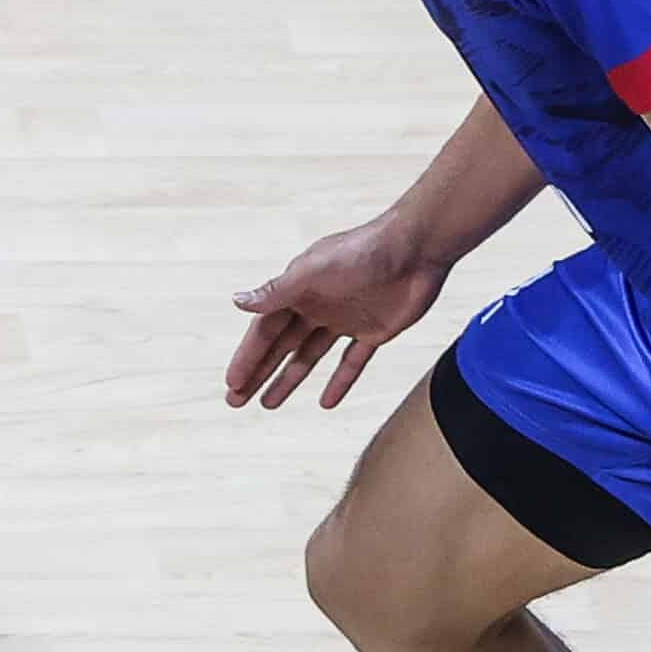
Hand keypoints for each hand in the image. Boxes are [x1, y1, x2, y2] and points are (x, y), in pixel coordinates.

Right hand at [226, 216, 453, 411]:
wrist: (417, 248)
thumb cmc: (364, 250)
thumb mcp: (314, 271)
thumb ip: (278, 291)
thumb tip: (237, 301)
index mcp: (299, 290)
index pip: (265, 330)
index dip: (249, 357)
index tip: (232, 384)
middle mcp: (318, 305)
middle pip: (281, 346)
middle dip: (259, 373)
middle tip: (236, 401)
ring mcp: (345, 319)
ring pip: (310, 355)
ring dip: (289, 378)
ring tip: (268, 403)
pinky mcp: (374, 330)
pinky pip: (352, 361)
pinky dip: (340, 381)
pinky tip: (326, 403)